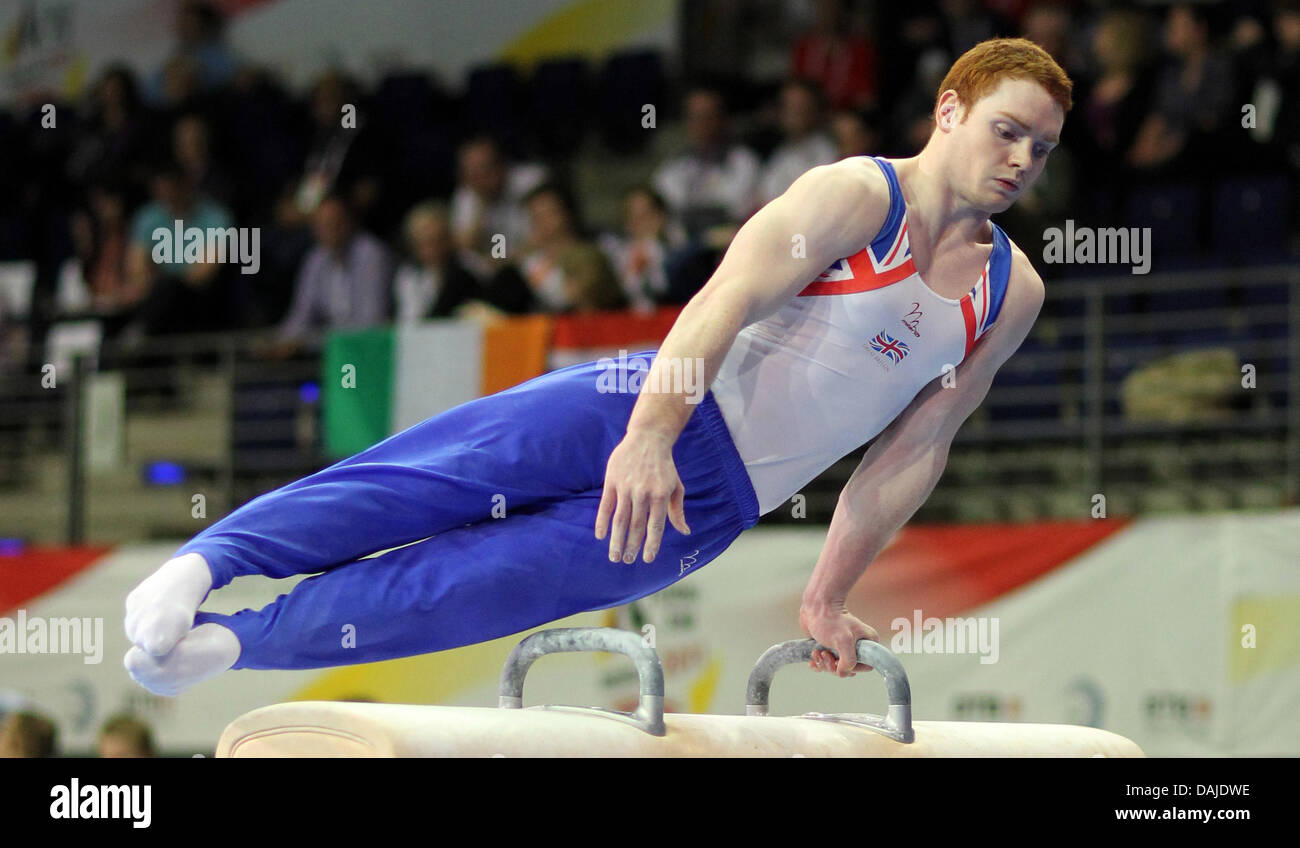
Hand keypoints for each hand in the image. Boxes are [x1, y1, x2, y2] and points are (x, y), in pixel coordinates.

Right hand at [595, 429, 689, 563]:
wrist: (648, 438)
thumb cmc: (665, 466)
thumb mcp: (676, 487)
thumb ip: (677, 511)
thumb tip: (685, 532)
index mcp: (661, 495)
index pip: (656, 526)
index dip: (651, 544)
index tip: (647, 559)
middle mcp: (643, 493)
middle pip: (636, 526)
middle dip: (632, 546)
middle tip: (627, 561)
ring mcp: (626, 487)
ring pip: (620, 519)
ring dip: (616, 540)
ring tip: (615, 556)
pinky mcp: (612, 481)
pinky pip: (605, 506)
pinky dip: (602, 522)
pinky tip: (600, 536)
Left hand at [799, 603, 878, 676]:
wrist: (814, 607)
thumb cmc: (830, 619)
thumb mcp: (843, 641)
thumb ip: (848, 660)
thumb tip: (844, 673)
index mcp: (867, 643)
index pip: (865, 666)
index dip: (851, 668)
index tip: (838, 661)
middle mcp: (858, 646)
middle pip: (848, 669)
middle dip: (833, 666)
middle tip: (825, 654)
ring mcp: (843, 647)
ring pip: (836, 667)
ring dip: (824, 663)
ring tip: (817, 652)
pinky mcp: (831, 647)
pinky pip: (827, 663)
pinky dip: (819, 663)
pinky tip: (813, 658)